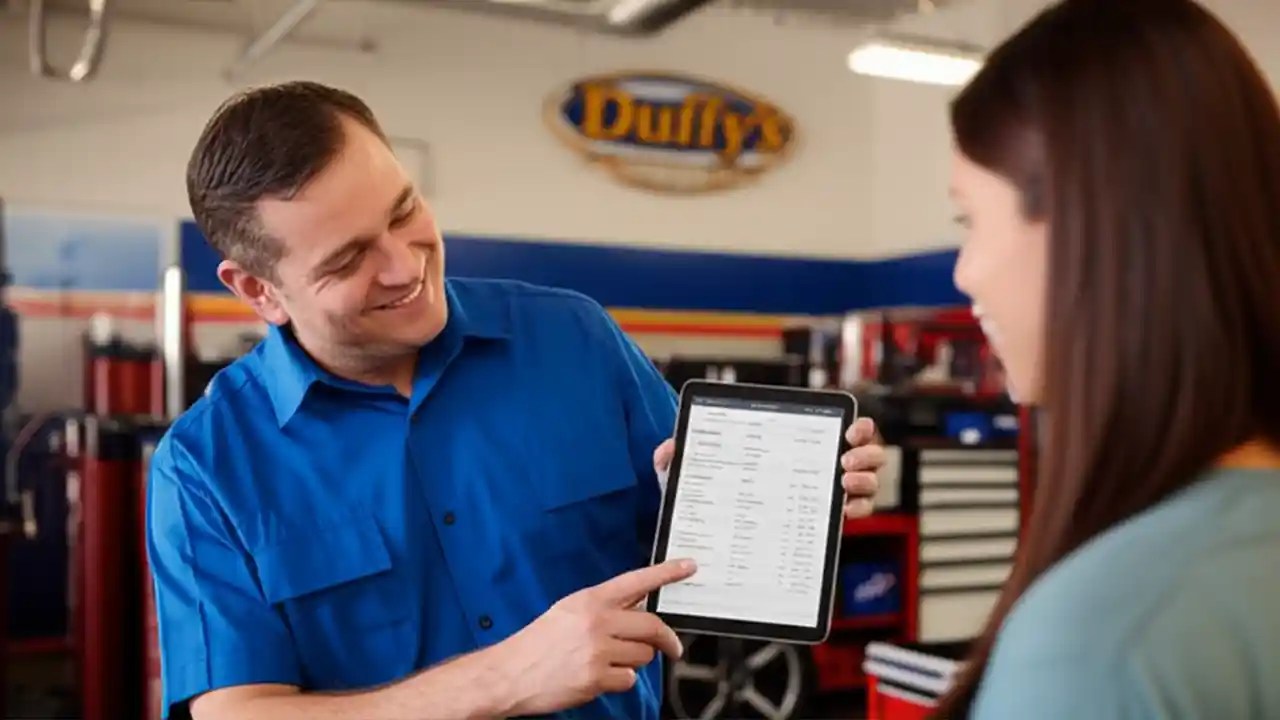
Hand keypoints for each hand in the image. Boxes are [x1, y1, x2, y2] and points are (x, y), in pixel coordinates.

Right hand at [497, 559, 696, 715]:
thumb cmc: (537, 643)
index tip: (688, 566)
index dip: (666, 573)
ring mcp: (597, 651)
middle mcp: (596, 621)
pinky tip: (598, 677)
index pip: (636, 581)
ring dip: (634, 661)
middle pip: (652, 626)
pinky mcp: (595, 678)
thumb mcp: (568, 611)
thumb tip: (637, 603)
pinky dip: (619, 681)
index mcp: (589, 600)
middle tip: (672, 647)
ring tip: (609, 661)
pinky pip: (628, 679)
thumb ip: (603, 607)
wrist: (509, 673)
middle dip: (667, 640)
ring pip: (643, 656)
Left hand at [652, 416, 886, 518]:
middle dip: (865, 453)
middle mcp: (819, 465)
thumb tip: (669, 448)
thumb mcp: (689, 475)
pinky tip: (842, 512)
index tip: (849, 430)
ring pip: (868, 481)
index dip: (857, 425)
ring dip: (865, 481)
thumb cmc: (707, 494)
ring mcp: (826, 492)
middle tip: (843, 461)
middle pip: (865, 452)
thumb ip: (672, 459)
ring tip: (843, 483)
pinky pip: (858, 512)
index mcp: (795, 443)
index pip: (837, 426)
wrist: (715, 534)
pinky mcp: (826, 520)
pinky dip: (858, 510)